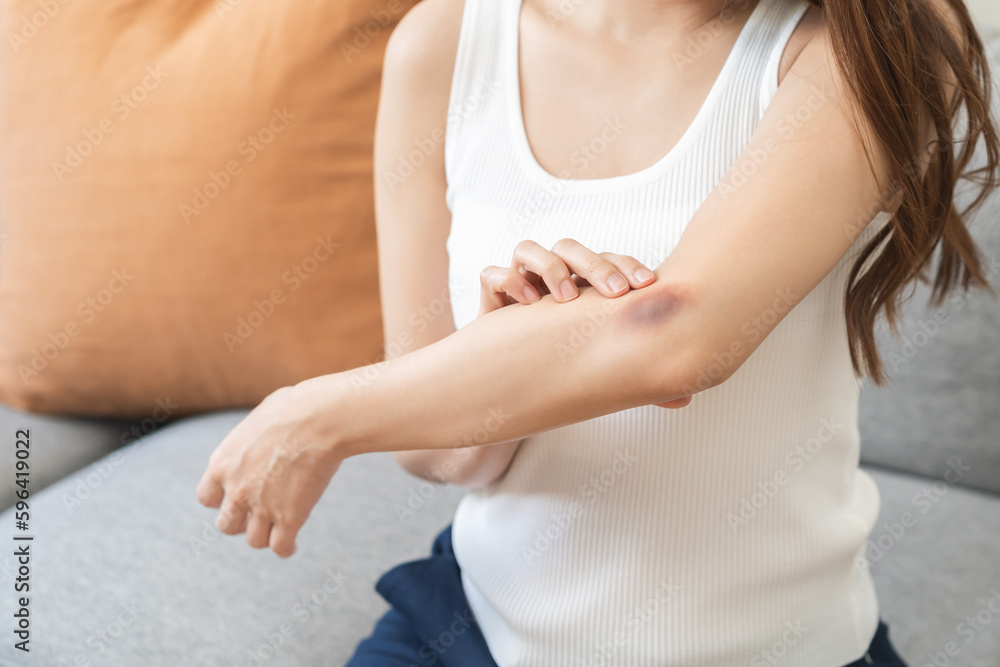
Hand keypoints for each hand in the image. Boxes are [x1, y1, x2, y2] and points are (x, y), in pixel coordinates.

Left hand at [195, 385, 341, 557]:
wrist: (318, 418)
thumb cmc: (294, 408)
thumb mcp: (258, 420)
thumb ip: (252, 439)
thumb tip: (264, 435)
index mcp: (223, 464)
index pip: (206, 498)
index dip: (222, 501)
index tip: (238, 497)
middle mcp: (237, 490)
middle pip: (227, 525)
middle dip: (242, 521)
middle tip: (260, 514)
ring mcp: (262, 507)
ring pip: (254, 540)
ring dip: (265, 535)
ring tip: (278, 529)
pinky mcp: (289, 517)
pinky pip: (280, 547)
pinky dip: (285, 548)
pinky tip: (293, 543)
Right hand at [479, 239, 689, 408]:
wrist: (509, 391)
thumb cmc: (560, 373)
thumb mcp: (599, 371)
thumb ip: (634, 379)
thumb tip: (684, 400)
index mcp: (581, 286)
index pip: (607, 260)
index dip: (627, 266)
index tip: (648, 286)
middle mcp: (550, 278)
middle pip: (570, 248)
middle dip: (594, 265)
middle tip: (615, 294)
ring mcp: (518, 285)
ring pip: (529, 250)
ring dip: (550, 266)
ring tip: (565, 297)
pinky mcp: (489, 300)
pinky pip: (491, 274)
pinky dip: (509, 281)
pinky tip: (528, 304)